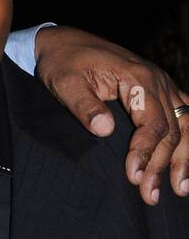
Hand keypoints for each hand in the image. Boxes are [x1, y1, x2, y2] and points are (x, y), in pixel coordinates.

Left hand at [35, 26, 188, 204]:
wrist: (64, 42)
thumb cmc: (62, 63)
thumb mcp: (64, 83)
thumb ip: (84, 106)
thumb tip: (105, 130)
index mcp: (136, 78)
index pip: (152, 124)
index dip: (145, 152)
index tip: (133, 177)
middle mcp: (157, 80)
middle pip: (171, 129)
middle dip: (162, 165)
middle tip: (149, 195)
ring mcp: (162, 84)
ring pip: (186, 124)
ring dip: (184, 157)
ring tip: (180, 189)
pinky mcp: (160, 90)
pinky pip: (186, 114)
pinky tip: (188, 162)